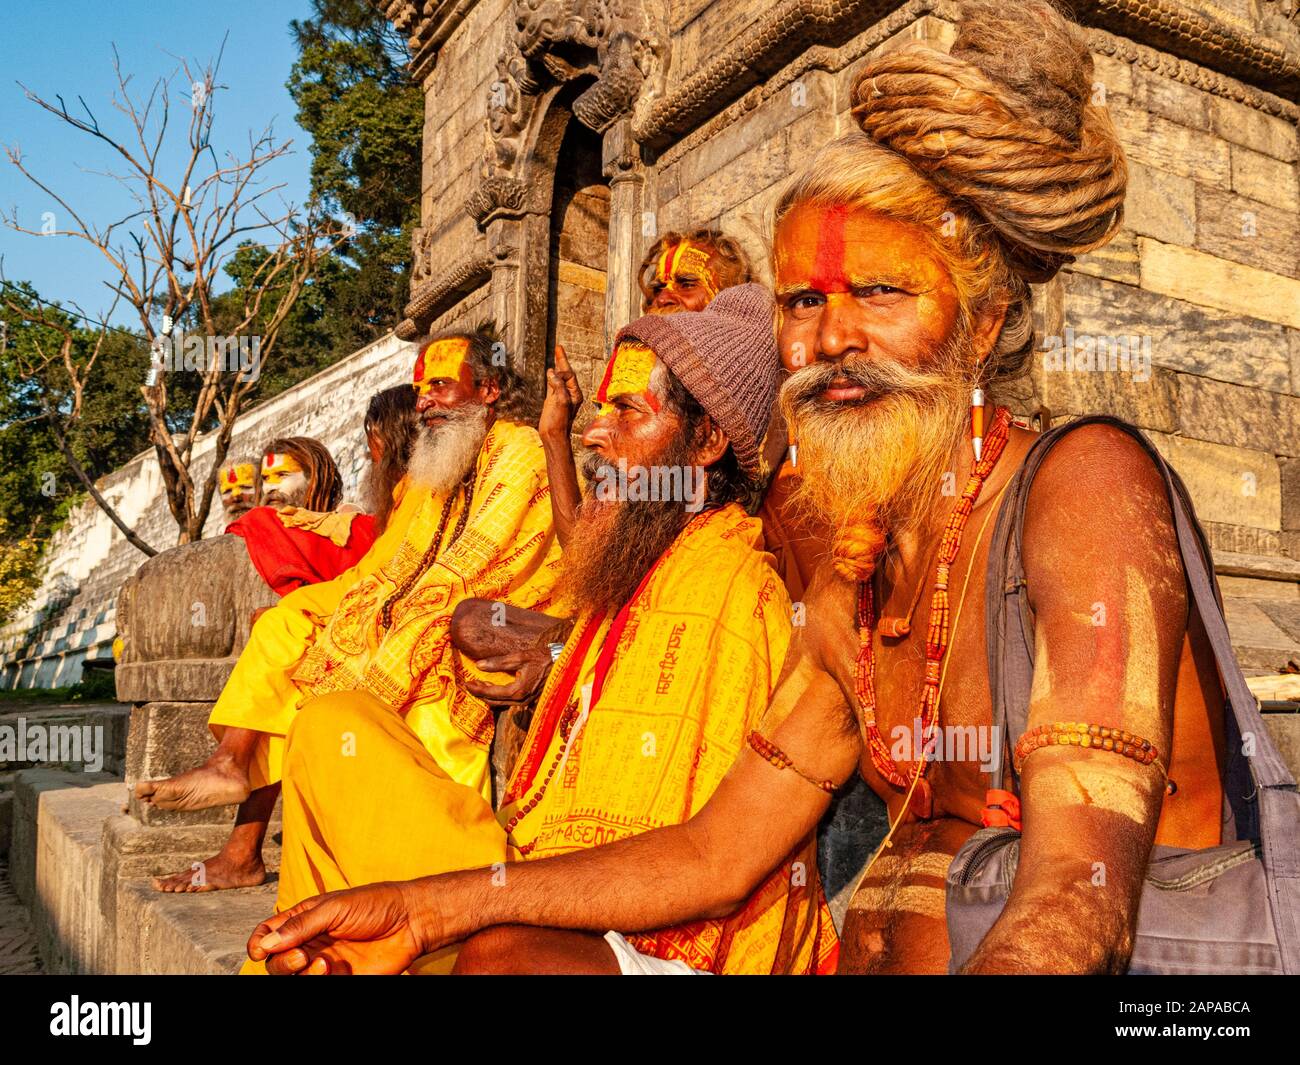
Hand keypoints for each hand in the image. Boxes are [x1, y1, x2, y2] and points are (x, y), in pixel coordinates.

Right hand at [247, 882, 430, 974]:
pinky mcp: (340, 977)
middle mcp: (310, 941)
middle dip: (281, 962)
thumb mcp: (335, 908)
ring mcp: (323, 961)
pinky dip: (314, 980)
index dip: (258, 943)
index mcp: (305, 918)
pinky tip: (331, 970)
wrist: (410, 921)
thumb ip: (301, 926)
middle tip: (303, 954)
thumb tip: (265, 944)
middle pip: (276, 960)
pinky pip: (315, 985)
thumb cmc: (375, 904)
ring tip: (323, 963)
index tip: (261, 950)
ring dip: (299, 974)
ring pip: (293, 976)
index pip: (267, 933)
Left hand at [464, 646, 554, 704]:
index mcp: (518, 691)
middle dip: (481, 694)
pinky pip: (510, 702)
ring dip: (489, 696)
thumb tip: (479, 666)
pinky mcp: (530, 700)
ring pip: (502, 703)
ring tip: (480, 685)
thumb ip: (499, 662)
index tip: (466, 682)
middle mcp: (521, 700)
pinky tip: (496, 689)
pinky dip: (499, 697)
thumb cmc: (544, 659)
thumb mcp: (521, 657)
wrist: (564, 663)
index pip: (491, 693)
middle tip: (470, 685)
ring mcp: (526, 702)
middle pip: (494, 701)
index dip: (477, 688)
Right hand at [538, 344, 582, 440]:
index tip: (552, 369)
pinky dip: (552, 376)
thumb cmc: (558, 421)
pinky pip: (553, 384)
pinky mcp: (553, 400)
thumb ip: (558, 385)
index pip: (569, 376)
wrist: (553, 435)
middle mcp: (570, 393)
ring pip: (560, 377)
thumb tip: (552, 372)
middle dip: (562, 360)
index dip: (562, 369)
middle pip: (566, 373)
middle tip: (559, 347)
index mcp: (575, 393)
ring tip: (556, 355)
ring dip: (558, 366)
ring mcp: (561, 396)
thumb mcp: (560, 401)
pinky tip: (550, 372)